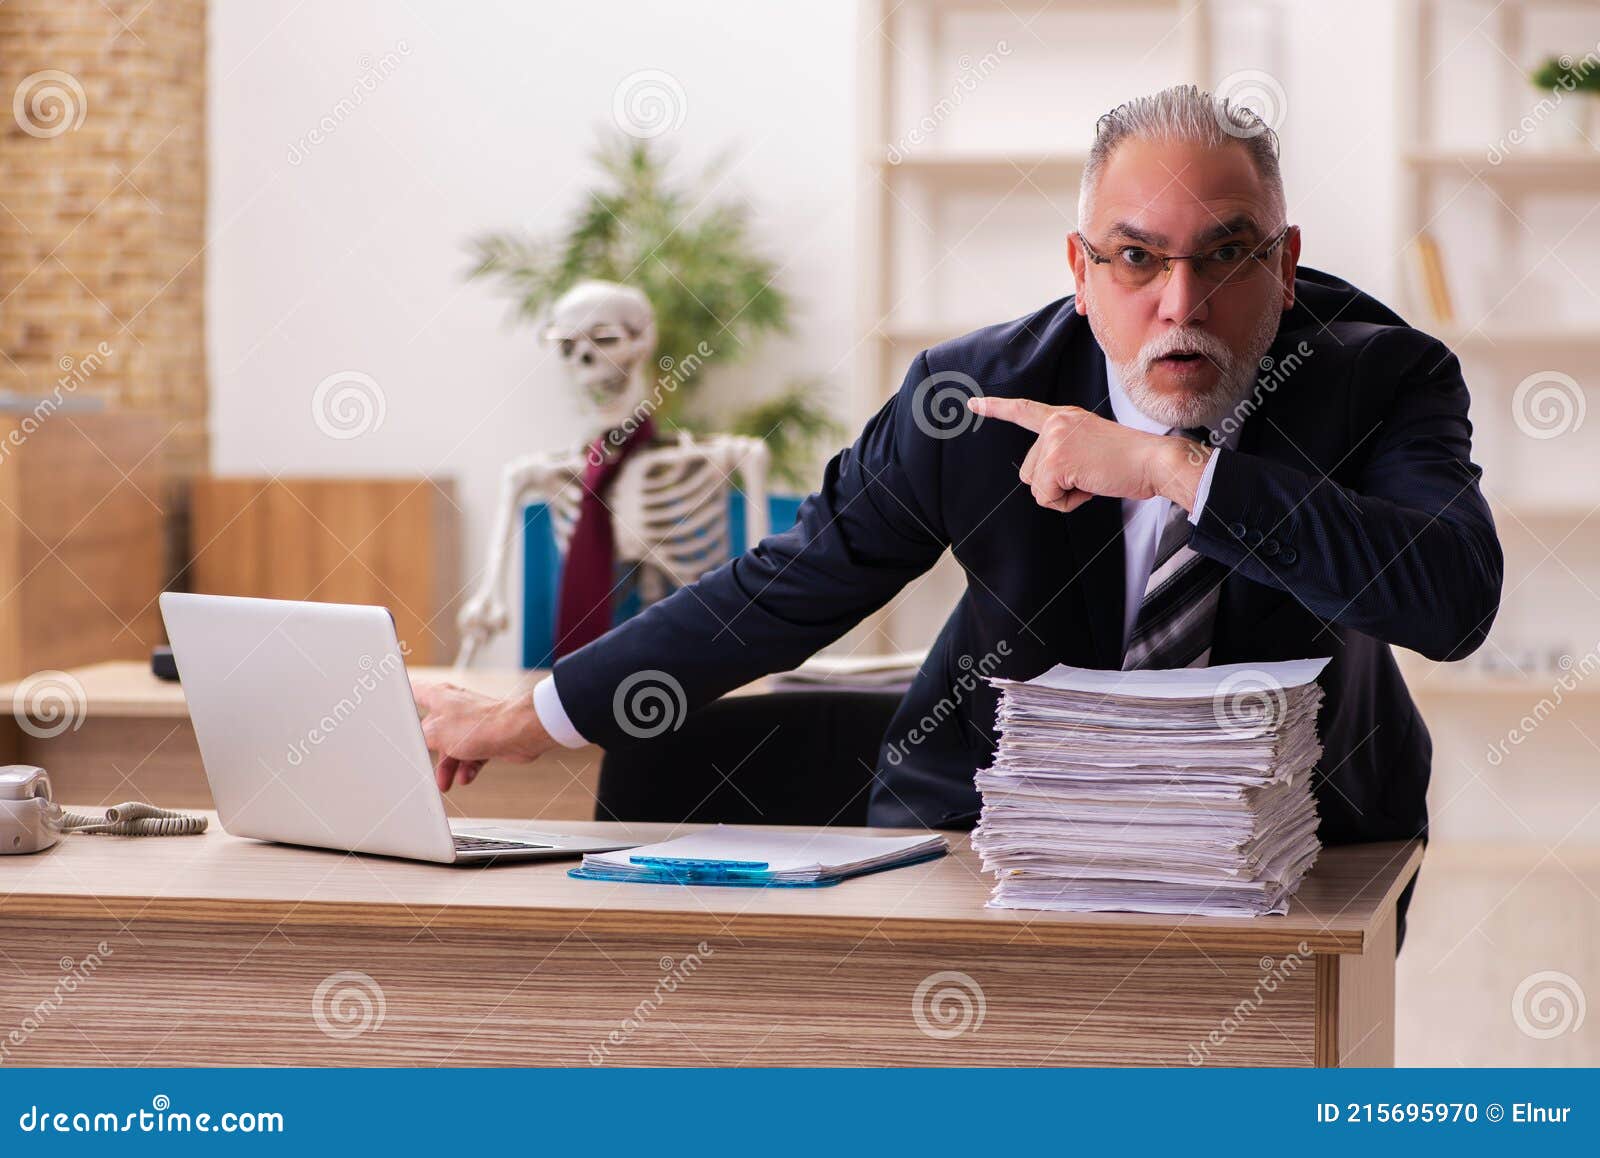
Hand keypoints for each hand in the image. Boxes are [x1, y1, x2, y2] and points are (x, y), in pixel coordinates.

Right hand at [412, 681, 556, 792]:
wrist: (517, 733)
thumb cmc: (480, 725)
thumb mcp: (435, 733)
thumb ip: (419, 737)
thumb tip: (412, 743)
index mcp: (440, 697)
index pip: (414, 692)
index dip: (402, 698)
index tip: (392, 706)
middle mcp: (455, 707)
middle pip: (433, 729)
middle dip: (429, 751)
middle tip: (422, 765)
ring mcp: (472, 723)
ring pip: (453, 746)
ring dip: (448, 766)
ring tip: (445, 783)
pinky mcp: (487, 737)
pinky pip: (471, 755)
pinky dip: (467, 768)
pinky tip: (464, 779)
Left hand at [967, 396, 1208, 512]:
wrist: (1153, 461)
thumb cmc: (1129, 461)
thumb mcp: (1091, 446)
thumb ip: (1065, 451)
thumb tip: (1043, 479)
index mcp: (1064, 417)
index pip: (1024, 410)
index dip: (997, 409)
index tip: (974, 405)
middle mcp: (1056, 423)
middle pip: (1029, 470)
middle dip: (1055, 483)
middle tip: (1090, 473)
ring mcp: (1055, 440)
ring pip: (1036, 486)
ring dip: (1062, 493)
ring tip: (1092, 478)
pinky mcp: (1057, 460)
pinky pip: (1046, 497)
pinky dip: (1068, 502)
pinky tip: (1091, 485)